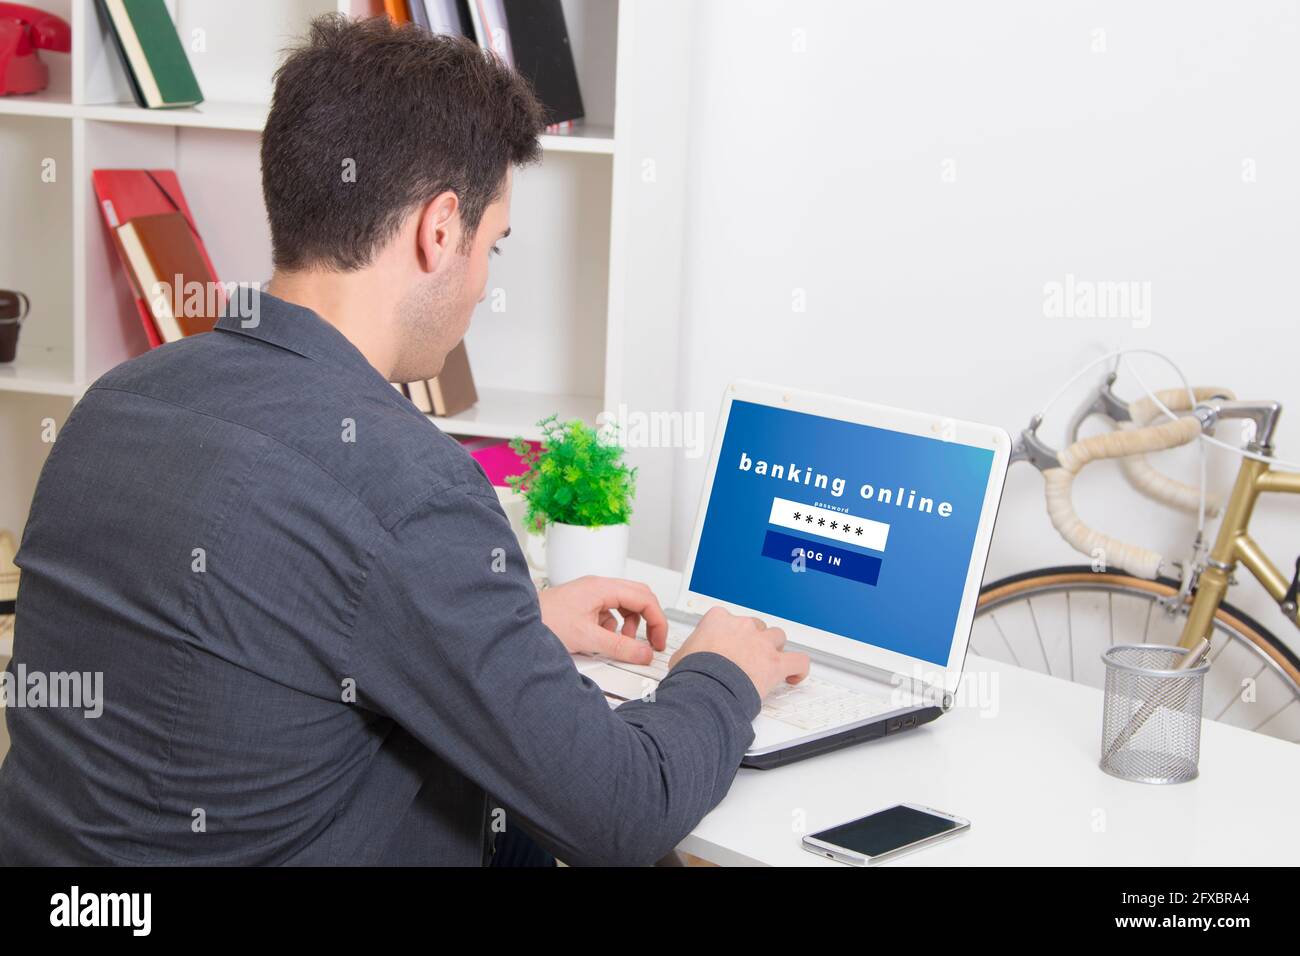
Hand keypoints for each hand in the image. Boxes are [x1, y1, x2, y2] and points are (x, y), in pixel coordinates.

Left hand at [538, 575, 667, 664]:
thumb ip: (620, 647)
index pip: (644, 598)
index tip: (658, 641)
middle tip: (652, 642)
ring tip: (622, 642)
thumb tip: (644, 653)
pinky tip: (602, 640)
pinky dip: (613, 627)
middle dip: (648, 620)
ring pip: (624, 605)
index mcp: (602, 587)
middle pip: (638, 597)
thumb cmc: (545, 621)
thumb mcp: (588, 638)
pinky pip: (609, 612)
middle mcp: (598, 586)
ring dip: (630, 625)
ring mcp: (591, 593)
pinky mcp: (584, 604)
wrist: (517, 621)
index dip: (657, 620)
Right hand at [670, 607, 808, 698]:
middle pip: (756, 626)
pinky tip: (793, 676)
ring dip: (775, 649)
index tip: (727, 644)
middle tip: (746, 657)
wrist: (705, 689)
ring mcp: (762, 643)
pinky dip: (798, 668)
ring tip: (769, 663)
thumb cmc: (692, 674)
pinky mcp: (776, 663)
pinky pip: (799, 661)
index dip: (729, 633)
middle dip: (753, 640)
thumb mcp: (682, 655)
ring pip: (778, 637)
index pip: (728, 618)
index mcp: (719, 620)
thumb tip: (687, 658)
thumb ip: (691, 650)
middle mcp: (743, 627)